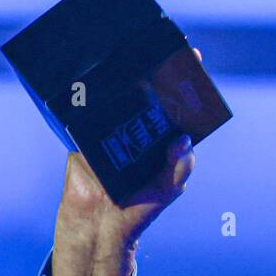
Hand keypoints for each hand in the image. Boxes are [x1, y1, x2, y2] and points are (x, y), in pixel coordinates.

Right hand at [50, 48, 201, 275]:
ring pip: (115, 99)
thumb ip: (181, 166)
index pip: (175, 103)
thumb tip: (182, 140)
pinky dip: (86, 100)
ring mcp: (109, 129)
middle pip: (145, 93)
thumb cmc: (140, 207)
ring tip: (127, 56)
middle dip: (152, 71)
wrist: (100, 225)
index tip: (191, 55)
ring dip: (118, 79)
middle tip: (158, 49)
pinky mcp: (84, 135)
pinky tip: (90, 81)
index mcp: (160, 138)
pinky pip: (85, 113)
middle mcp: (136, 128)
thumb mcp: (169, 187)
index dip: (183, 80)